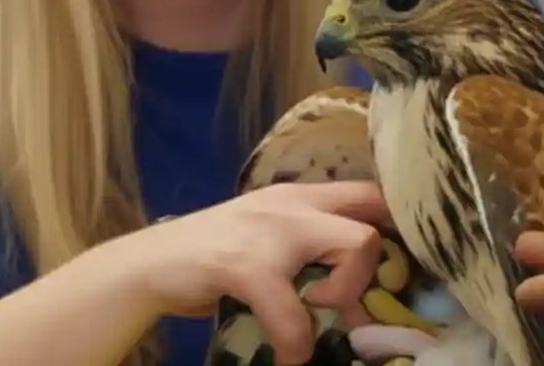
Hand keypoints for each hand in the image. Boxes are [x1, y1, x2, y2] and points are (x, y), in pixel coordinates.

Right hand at [117, 181, 387, 363]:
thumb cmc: (213, 257)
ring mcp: (271, 231)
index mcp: (299, 197)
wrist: (148, 265)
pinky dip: (297, 344)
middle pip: (374, 216)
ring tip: (314, 318)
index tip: (394, 269)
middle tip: (348, 302)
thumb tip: (360, 298)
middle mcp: (292, 204)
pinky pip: (295, 313)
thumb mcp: (267, 238)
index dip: (395, 228)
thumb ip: (309, 250)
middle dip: (374, 268)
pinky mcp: (245, 264)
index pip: (370, 193)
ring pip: (355, 246)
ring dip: (347, 294)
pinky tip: (289, 357)